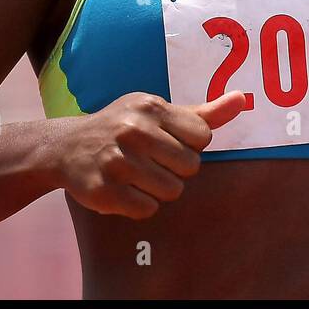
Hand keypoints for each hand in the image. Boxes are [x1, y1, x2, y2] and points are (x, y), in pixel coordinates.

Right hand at [54, 90, 247, 218]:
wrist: (66, 147)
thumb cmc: (124, 128)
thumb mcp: (158, 112)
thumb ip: (203, 112)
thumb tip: (242, 100)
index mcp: (151, 107)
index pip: (203, 136)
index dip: (190, 145)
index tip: (168, 141)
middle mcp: (134, 131)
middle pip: (191, 167)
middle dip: (176, 169)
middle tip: (151, 160)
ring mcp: (117, 161)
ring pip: (172, 191)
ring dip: (159, 188)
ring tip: (137, 175)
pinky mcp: (105, 191)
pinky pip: (147, 209)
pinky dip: (140, 204)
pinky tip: (124, 189)